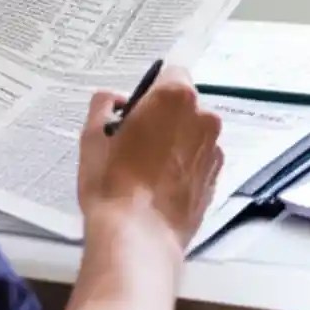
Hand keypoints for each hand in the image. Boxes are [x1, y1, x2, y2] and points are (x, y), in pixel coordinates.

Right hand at [78, 65, 223, 252]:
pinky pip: (199, 158)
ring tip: (148, 169)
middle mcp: (204, 116)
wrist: (139, 236)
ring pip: (193, 132)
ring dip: (176, 140)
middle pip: (184, 104)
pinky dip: (185, 165)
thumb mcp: (92, 137)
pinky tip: (162, 185)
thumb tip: (113, 99)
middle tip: (136, 141)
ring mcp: (214, 148)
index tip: (136, 110)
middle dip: (165, 116)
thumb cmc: (112, 183)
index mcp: (176, 97)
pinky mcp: (217, 177)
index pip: (171, 73)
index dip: (152, 90)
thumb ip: (102, 105)